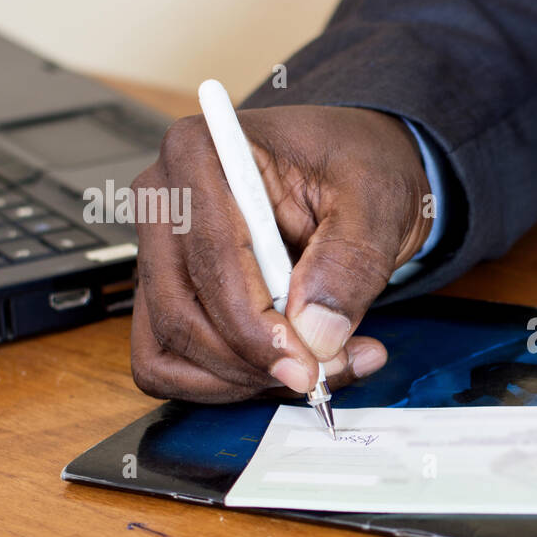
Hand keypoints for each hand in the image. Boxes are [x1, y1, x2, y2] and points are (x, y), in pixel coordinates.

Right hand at [129, 105, 431, 401]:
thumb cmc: (357, 166)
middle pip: (179, 313)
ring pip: (170, 348)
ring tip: (324, 365)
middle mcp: (165, 200)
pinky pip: (170, 362)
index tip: (307, 363)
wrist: (356, 170)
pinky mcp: (169, 291)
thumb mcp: (377, 200)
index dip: (255, 327)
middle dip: (253, 361)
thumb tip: (317, 333)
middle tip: (324, 372)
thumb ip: (350, 264)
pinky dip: (226, 383)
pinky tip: (288, 366)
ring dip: (243, 379)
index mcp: (202, 153)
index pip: (210, 259)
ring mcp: (159, 249)